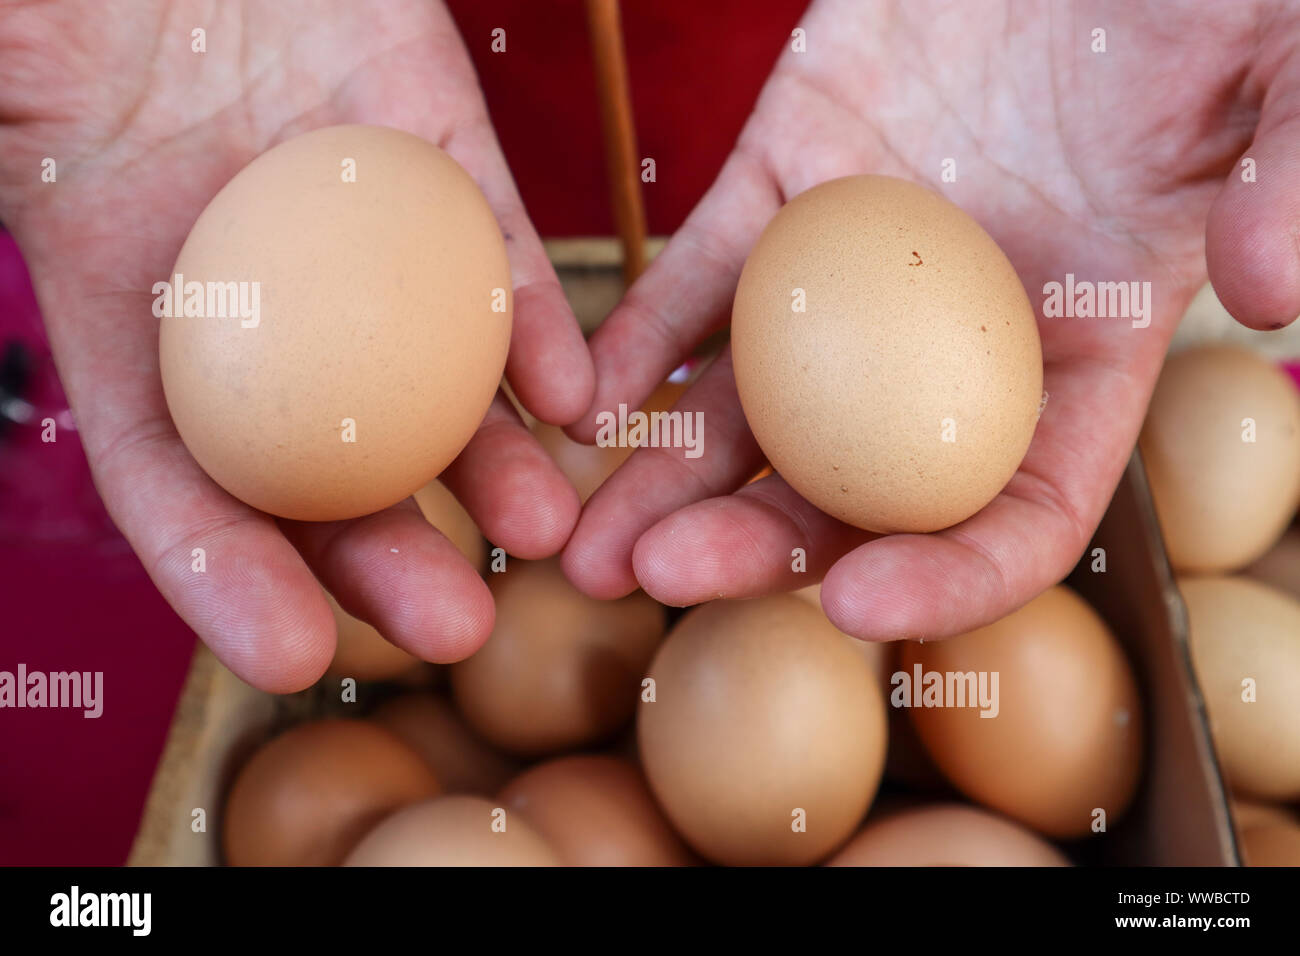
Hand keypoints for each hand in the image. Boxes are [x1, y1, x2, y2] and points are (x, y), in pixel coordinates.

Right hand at [0, 0, 592, 689]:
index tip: (287, 656)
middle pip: (333, 464)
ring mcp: (364, 242)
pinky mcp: (444, 166)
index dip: (229, 578)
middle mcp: (270, 309)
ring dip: (494, 465)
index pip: (181, 483)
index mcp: (142, 325)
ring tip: (542, 529)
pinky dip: (538, 328)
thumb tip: (5, 191)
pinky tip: (579, 398)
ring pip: (436, 380)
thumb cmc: (66, 18)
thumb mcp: (10, 108)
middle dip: (395, 554)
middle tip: (457, 627)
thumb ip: (9, 168)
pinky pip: (500, 259)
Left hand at [561, 0, 1299, 639]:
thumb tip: (1269, 294)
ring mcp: (855, 269)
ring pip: (753, 403)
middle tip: (654, 580)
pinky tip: (588, 403)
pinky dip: (644, 340)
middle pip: (849, 483)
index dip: (949, 578)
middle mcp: (951, 337)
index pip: (1017, 510)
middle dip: (752, 545)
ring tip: (585, 547)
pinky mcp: (782, 185)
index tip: (858, 606)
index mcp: (1080, 347)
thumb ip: (1288, 175)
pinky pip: (699, 280)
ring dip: (665, 478)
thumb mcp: (1286, 69)